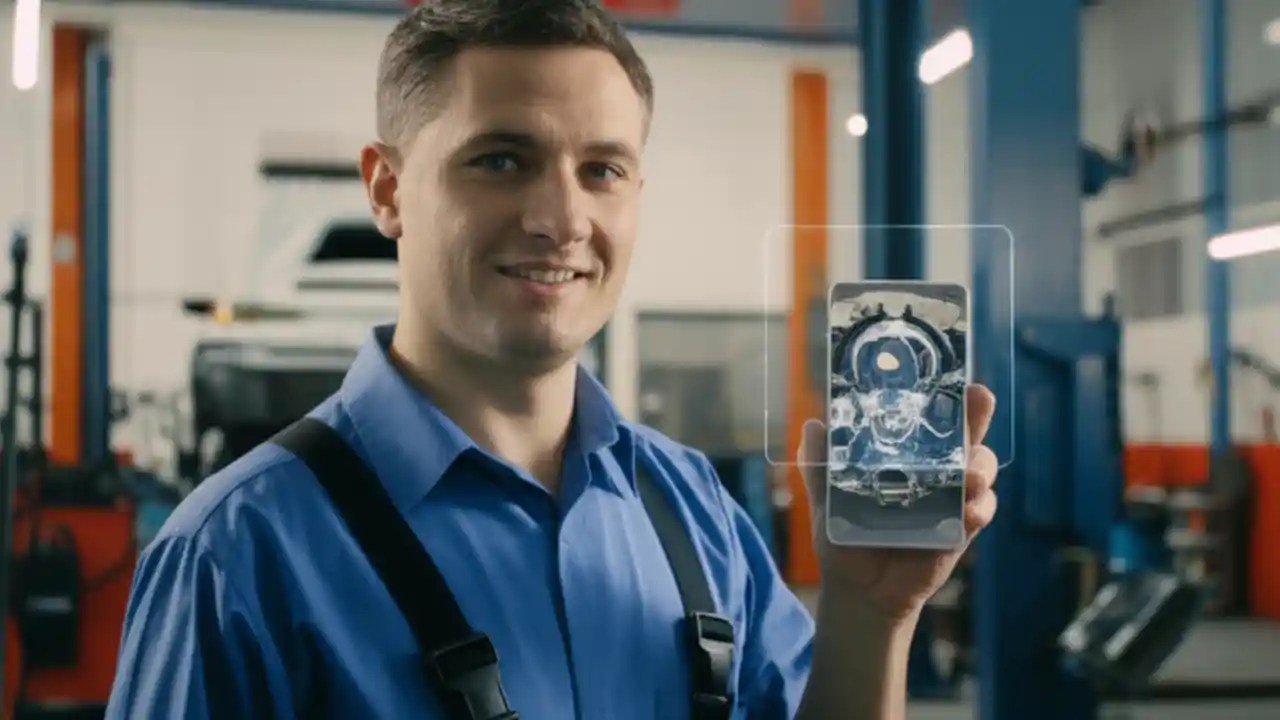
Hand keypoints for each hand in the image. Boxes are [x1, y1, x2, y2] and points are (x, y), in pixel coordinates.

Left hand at [798, 384, 998, 622]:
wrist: (856, 587)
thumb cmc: (845, 534)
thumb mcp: (827, 496)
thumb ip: (820, 464)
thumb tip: (813, 425)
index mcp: (906, 454)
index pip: (930, 418)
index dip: (946, 396)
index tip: (956, 379)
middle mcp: (935, 469)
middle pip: (966, 435)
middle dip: (977, 417)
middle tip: (978, 401)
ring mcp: (952, 498)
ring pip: (981, 470)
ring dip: (981, 466)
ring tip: (967, 477)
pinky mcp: (959, 530)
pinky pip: (981, 513)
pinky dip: (979, 509)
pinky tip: (968, 513)